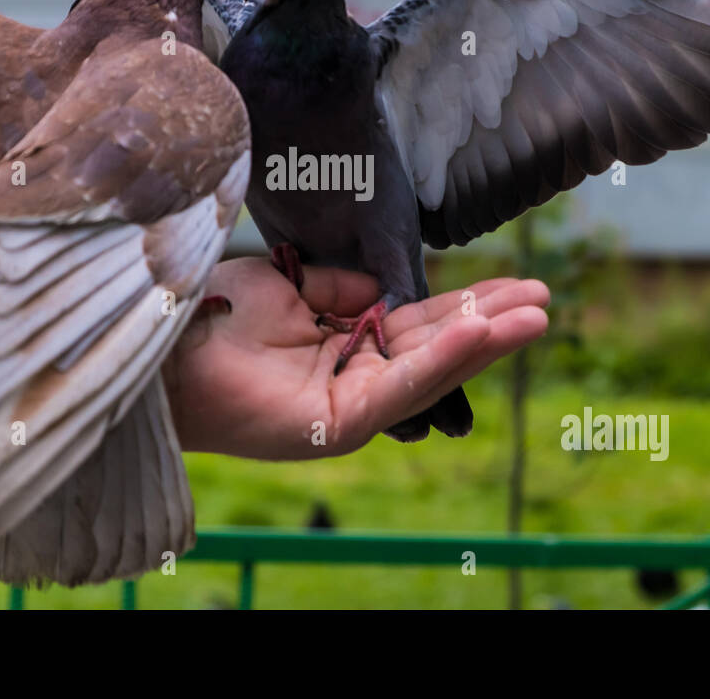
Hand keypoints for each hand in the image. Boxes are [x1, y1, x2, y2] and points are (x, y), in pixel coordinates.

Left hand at [163, 258, 550, 458]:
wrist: (163, 337)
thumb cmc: (214, 311)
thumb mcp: (292, 285)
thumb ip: (343, 289)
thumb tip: (388, 289)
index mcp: (342, 349)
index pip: (418, 326)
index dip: (467, 305)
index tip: (516, 284)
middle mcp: (350, 381)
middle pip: (435, 350)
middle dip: (492, 323)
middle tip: (546, 298)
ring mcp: (345, 407)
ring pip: (429, 370)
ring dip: (485, 342)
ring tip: (536, 316)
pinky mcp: (335, 426)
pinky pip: (400, 385)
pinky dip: (444, 357)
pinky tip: (482, 331)